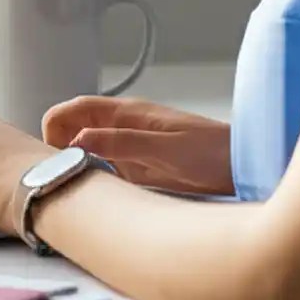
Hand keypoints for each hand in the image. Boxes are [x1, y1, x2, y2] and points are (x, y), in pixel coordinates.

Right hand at [42, 96, 233, 195]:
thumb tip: (79, 140)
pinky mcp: (138, 165)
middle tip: (65, 173)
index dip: (56, 126)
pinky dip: (93, 175)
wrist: (243, 167)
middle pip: (74, 126)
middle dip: (60, 146)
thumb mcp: (164, 149)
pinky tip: (102, 191)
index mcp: (127, 113)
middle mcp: (124, 125)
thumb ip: (122, 142)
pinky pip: (104, 165)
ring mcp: (130, 144)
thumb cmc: (212, 152)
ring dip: (75, 161)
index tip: (56, 154)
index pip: (74, 108)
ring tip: (80, 183)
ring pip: (85, 147)